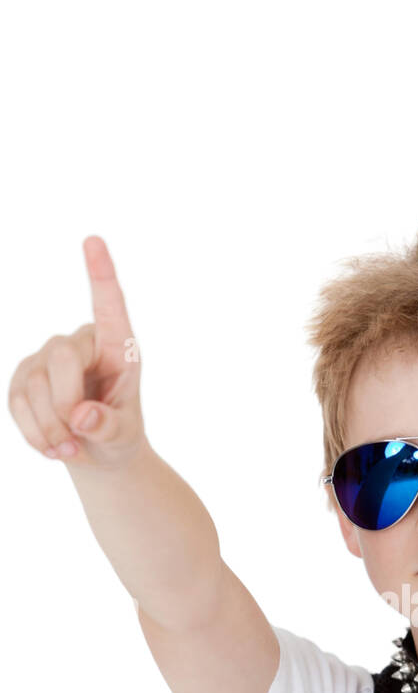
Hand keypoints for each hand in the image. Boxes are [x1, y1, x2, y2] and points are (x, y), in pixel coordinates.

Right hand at [7, 235, 144, 468]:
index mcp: (117, 347)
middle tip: (80, 436)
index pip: (109, 306)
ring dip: (52, 428)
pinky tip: (53, 446)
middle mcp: (80, 343)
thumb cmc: (118, 434)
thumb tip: (82, 417)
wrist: (94, 451)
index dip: (101, 274)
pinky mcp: (23, 376)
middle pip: (62, 358)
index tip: (94, 240)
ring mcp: (47, 357)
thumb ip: (110, 427)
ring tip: (71, 447)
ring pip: (36, 386)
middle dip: (67, 405)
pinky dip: (34, 433)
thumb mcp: (125, 437)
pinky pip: (16, 402)